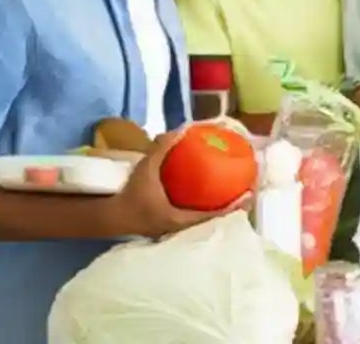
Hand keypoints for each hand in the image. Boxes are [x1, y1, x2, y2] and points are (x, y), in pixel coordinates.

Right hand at [108, 129, 248, 238]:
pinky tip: (206, 195)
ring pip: (204, 221)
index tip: (250, 196)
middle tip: (246, 192)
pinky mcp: (168, 226)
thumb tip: (179, 130)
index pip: (215, 215)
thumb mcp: (146, 170)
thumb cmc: (130, 196)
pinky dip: (204, 207)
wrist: (108, 217)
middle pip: (214, 221)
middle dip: (232, 208)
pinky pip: (193, 218)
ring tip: (233, 193)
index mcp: (181, 219)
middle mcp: (182, 228)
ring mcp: (175, 230)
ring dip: (219, 209)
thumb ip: (162, 149)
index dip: (234, 207)